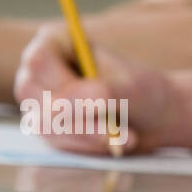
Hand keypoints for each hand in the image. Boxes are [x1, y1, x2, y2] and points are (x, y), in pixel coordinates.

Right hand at [13, 25, 182, 154]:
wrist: (156, 119)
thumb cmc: (145, 93)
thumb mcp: (132, 89)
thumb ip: (101, 93)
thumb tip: (61, 105)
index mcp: (56, 42)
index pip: (39, 62)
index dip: (63, 86)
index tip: (100, 104)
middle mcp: (40, 71)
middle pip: (34, 95)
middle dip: (78, 119)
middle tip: (115, 132)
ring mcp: (39, 101)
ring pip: (44, 124)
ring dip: (87, 137)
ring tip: (128, 138)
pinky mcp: (48, 128)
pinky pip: (55, 143)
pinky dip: (87, 148)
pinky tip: (115, 145)